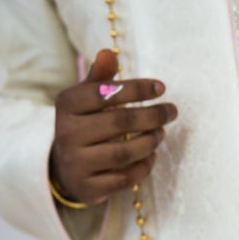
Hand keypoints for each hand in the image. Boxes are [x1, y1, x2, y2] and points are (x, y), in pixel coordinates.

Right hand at [50, 49, 177, 205]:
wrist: (66, 168)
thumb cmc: (85, 124)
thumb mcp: (86, 99)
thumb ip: (100, 78)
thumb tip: (109, 52)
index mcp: (67, 105)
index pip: (104, 93)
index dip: (137, 89)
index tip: (161, 88)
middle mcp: (67, 134)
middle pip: (120, 122)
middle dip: (153, 115)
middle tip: (172, 111)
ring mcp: (76, 163)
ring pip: (125, 152)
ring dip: (152, 141)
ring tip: (162, 133)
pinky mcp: (88, 187)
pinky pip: (126, 177)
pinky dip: (145, 166)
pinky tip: (152, 155)